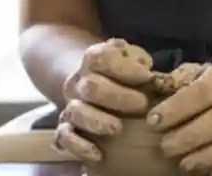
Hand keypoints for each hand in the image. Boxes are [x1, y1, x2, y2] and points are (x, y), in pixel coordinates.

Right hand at [53, 38, 154, 164]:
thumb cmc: (119, 72)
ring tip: (118, 129)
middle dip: (117, 97)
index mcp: (93, 60)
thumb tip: (147, 71)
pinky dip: (79, 146)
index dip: (125, 68)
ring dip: (97, 121)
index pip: (101, 58)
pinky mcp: (66, 127)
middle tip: (141, 104)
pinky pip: (64, 137)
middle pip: (91, 87)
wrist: (89, 81)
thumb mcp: (129, 57)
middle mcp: (79, 82)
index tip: (147, 77)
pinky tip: (97, 153)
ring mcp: (71, 104)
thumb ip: (138, 60)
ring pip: (76, 112)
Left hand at [148, 64, 211, 175]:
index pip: (202, 92)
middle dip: (189, 137)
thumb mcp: (189, 77)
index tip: (153, 122)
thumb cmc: (205, 92)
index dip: (177, 108)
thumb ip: (172, 83)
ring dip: (208, 156)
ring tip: (183, 165)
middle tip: (165, 148)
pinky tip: (211, 175)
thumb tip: (149, 87)